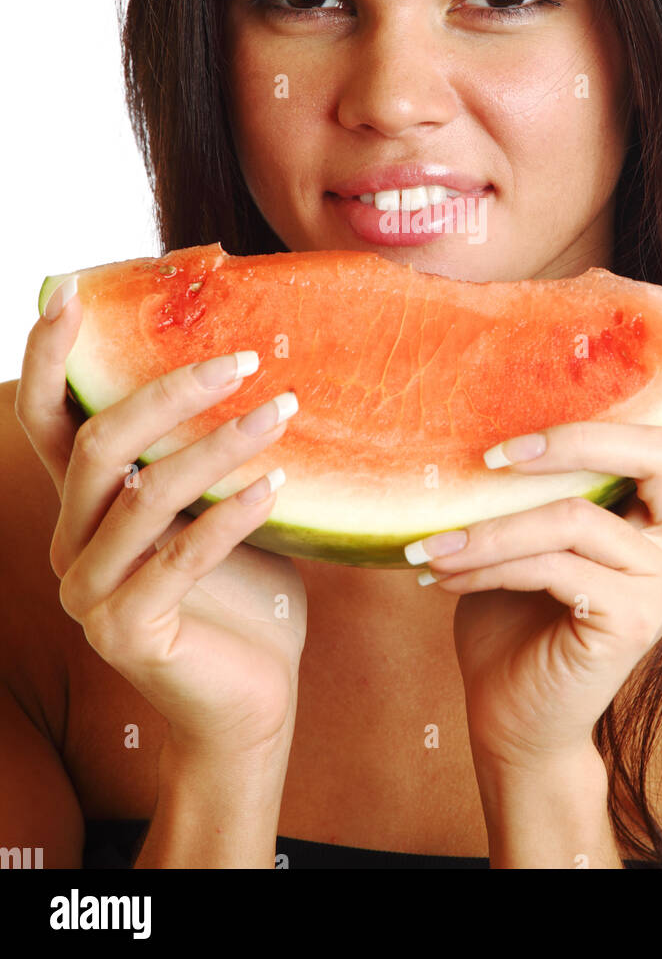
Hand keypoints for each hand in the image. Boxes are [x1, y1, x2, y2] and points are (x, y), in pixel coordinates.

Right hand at [14, 276, 306, 757]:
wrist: (253, 699)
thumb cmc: (243, 593)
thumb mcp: (220, 505)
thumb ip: (205, 451)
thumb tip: (247, 358)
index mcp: (85, 507)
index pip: (51, 419)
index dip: (50, 355)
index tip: (75, 291)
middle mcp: (71, 545)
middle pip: (101, 445)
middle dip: (170, 392)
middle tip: (243, 358)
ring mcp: (90, 593)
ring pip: (144, 496)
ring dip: (218, 445)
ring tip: (283, 411)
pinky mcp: (126, 632)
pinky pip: (180, 558)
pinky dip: (231, 516)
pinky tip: (278, 485)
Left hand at [410, 312, 661, 772]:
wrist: (513, 715)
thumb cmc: (514, 610)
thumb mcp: (530, 524)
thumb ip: (544, 473)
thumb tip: (493, 394)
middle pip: (655, 449)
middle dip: (571, 436)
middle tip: (492, 455)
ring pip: (576, 515)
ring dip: (491, 526)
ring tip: (432, 543)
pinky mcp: (637, 617)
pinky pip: (553, 562)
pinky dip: (490, 561)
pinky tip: (443, 573)